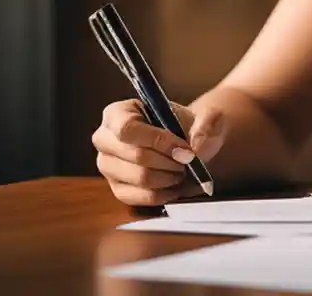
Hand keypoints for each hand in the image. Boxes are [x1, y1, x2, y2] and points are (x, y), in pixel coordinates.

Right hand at [92, 99, 226, 205]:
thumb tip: (197, 147)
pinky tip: (176, 185)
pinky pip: (139, 197)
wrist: (185, 144)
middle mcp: (104, 139)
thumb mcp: (204, 117)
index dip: (158, 141)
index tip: (185, 150)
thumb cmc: (186, 125)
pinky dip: (164, 194)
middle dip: (169, 161)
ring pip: (139, 179)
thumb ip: (206, 126)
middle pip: (135, 156)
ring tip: (183, 171)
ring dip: (168, 177)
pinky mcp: (117, 188)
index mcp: (117, 113)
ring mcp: (107, 166)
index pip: (127, 130)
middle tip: (188, 161)